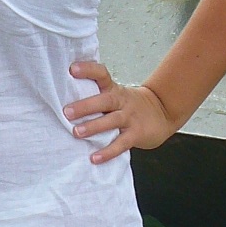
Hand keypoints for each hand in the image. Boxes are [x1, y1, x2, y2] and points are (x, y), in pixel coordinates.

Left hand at [63, 61, 178, 163]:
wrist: (162, 113)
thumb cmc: (129, 105)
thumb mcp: (116, 94)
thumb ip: (96, 96)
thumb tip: (63, 100)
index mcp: (114, 89)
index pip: (101, 74)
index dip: (88, 70)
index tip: (71, 69)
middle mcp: (122, 101)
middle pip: (105, 100)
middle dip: (86, 105)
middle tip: (67, 111)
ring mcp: (130, 117)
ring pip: (112, 121)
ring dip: (94, 126)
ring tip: (77, 132)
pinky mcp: (137, 134)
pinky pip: (121, 143)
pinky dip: (108, 151)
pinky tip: (94, 157)